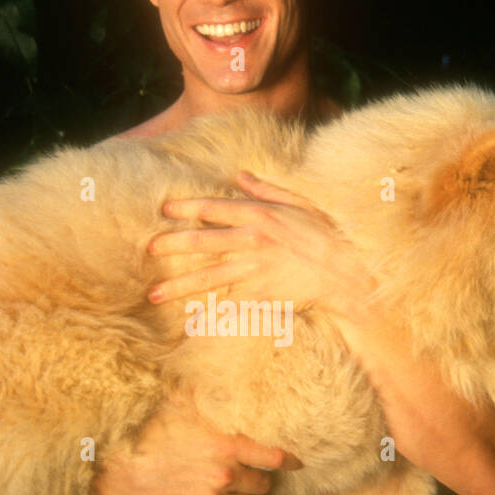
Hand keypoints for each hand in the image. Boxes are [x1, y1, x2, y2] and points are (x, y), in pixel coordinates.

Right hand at [93, 402, 302, 494]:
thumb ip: (209, 399)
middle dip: (256, 479)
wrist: (125, 471)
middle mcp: (226, 476)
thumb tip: (223, 369)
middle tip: (243, 474)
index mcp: (226, 447)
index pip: (273, 457)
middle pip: (263, 485)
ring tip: (225, 490)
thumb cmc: (153, 436)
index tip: (296, 463)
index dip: (288, 461)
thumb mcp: (184, 409)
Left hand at [146, 170, 374, 319]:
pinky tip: (187, 319)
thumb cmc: (325, 234)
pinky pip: (227, 305)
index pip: (213, 208)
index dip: (186, 209)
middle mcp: (252, 241)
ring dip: (179, 287)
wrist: (345, 273)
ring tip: (154, 294)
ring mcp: (254, 271)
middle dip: (172, 246)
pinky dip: (207, 313)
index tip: (164, 211)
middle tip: (149, 250)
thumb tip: (240, 176)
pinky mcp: (260, 296)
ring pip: (208, 278)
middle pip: (202, 243)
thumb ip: (267, 189)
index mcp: (259, 215)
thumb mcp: (299, 202)